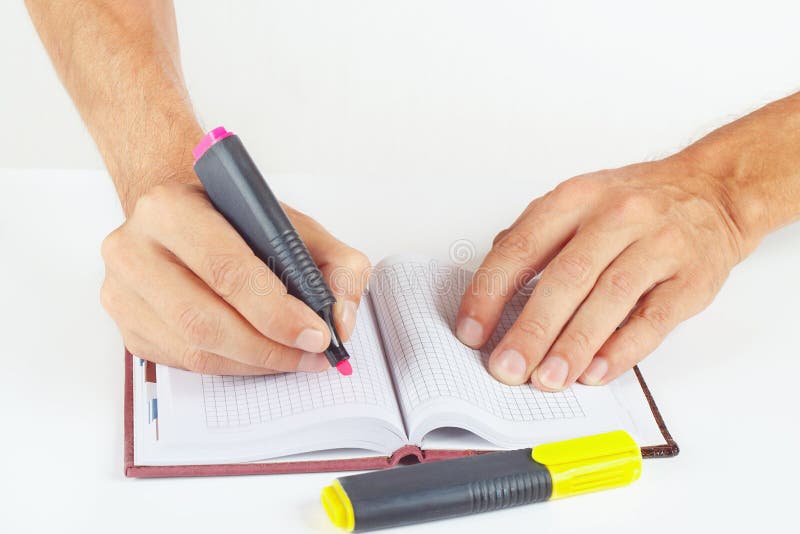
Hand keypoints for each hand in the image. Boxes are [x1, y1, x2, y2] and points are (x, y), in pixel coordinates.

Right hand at [101, 182, 369, 374]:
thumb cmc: (232, 218)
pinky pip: (183, 361)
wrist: (180, 212)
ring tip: (293, 360)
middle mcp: (133, 248)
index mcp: (170, 208)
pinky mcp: (127, 325)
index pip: (226, 270)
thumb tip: (341, 320)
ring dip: (252, 363)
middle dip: (268, 347)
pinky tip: (259, 357)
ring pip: (193, 348)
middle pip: (204, 319)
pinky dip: (230, 366)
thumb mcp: (292, 223)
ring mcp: (122, 291)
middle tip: (309, 355)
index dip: (275, 311)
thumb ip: (335, 262)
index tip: (315, 333)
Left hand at [456, 154, 746, 389]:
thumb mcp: (577, 202)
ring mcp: (658, 244)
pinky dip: (622, 349)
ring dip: (573, 345)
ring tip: (547, 379)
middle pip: (565, 278)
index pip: (521, 248)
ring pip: (609, 298)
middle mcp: (616, 216)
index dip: (490, 292)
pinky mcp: (692, 277)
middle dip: (530, 329)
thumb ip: (531, 239)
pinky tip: (595, 372)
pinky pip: (653, 318)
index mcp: (575, 199)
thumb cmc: (634, 203)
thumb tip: (488, 289)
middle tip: (506, 368)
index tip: (471, 332)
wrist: (712, 191)